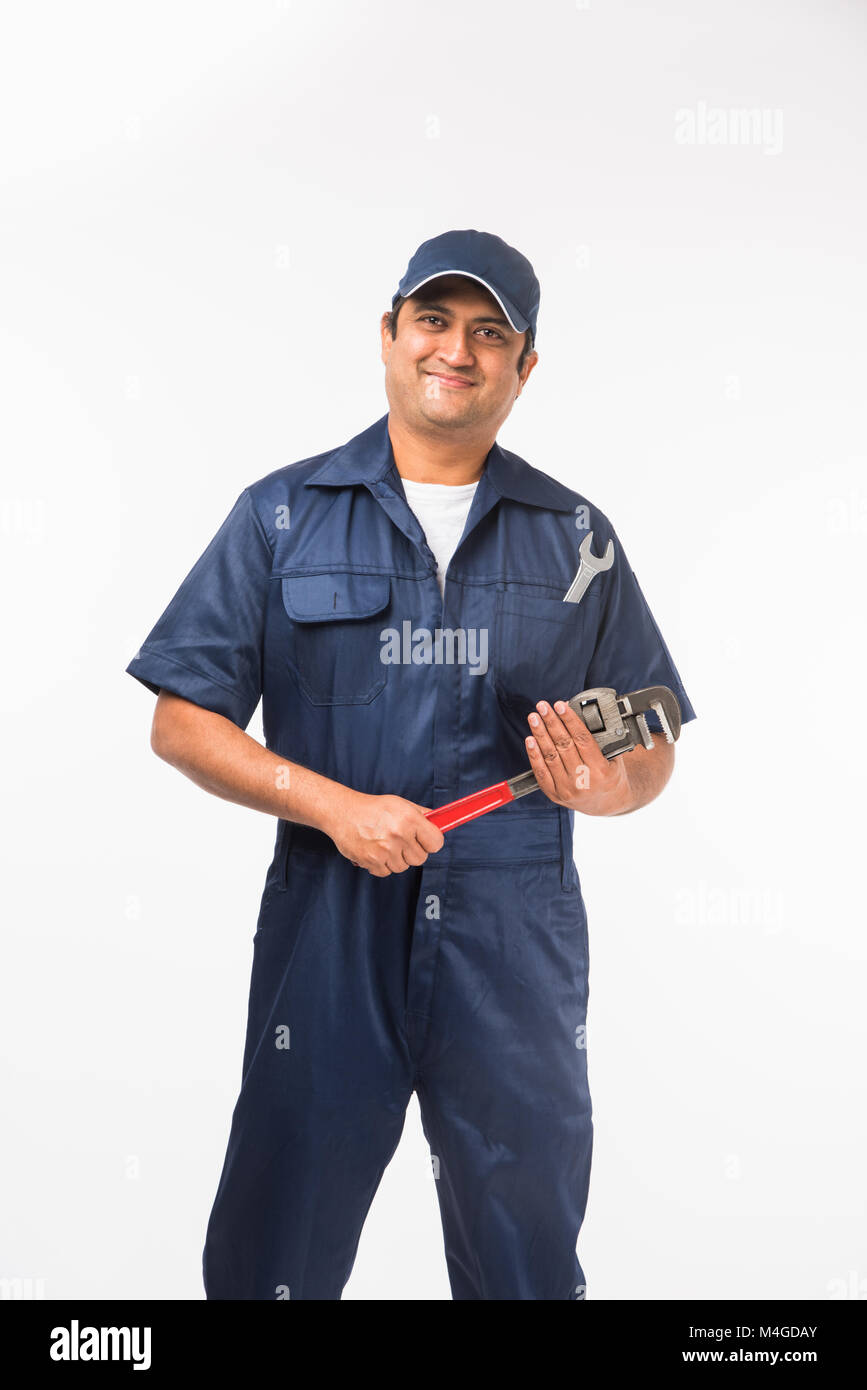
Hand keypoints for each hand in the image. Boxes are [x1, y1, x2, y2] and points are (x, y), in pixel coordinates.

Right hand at [327, 790, 444, 875]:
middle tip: (401, 841)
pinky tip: (375, 851)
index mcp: (410, 819)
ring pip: (403, 867)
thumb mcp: (400, 804)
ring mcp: (385, 850)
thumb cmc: (372, 808)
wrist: (342, 812)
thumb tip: (439, 823)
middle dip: (412, 852)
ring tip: (385, 844)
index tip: (425, 841)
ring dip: (396, 859)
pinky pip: (386, 872)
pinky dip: (382, 865)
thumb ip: (421, 815)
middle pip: (420, 858)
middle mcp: (399, 835)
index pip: (436, 843)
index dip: (431, 843)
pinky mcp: (372, 861)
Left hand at [525, 699, 630, 816]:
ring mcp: (567, 789)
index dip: (569, 720)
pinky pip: (541, 772)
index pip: (582, 739)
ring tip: (534, 718)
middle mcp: (582, 780)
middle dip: (551, 723)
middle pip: (563, 745)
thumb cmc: (610, 777)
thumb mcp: (614, 758)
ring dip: (540, 734)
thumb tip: (577, 714)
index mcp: (600, 770)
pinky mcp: (554, 794)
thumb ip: (601, 740)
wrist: (606, 804)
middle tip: (543, 707)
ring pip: (550, 756)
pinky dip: (534, 755)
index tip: (560, 706)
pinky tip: (530, 739)